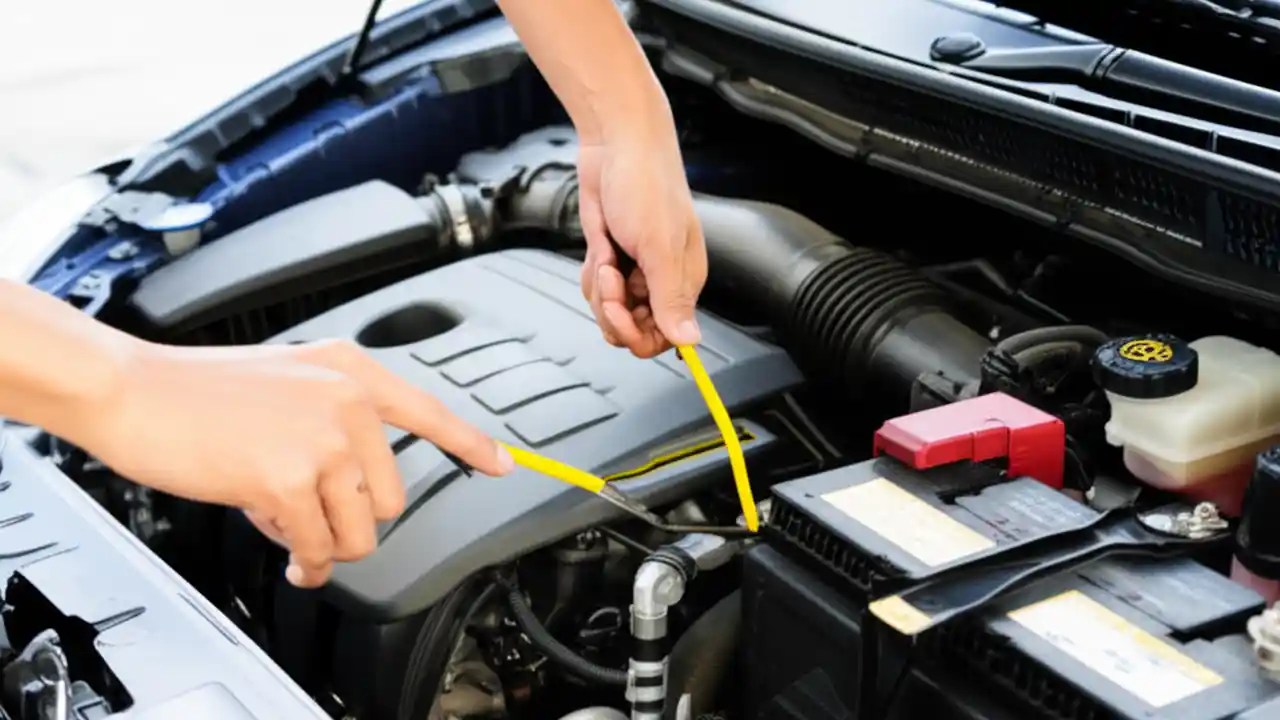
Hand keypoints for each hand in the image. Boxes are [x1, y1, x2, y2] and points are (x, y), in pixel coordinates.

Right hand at [71, 339, 513, 587]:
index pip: (428, 411)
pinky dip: (301, 558)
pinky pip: (317, 546)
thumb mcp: (286, 385)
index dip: (470, 444)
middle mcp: (347, 401)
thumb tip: (355, 491)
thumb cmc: (198, 393)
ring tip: (282, 522)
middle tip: (306, 516)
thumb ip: (331, 423)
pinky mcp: (290, 478)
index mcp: (349, 371)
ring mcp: (323, 439)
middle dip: (351, 521)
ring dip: (323, 542)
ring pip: (358, 530)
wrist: (135, 391)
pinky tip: (279, 542)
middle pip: (389, 498)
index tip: (502, 464)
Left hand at [577, 124, 707, 357]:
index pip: (664, 337)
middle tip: (610, 273)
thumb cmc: (645, 184)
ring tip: (607, 251)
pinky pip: (597, 288)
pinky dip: (592, 271)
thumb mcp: (660, 247)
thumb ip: (671, 299)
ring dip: (600, 285)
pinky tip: (600, 244)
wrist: (615, 145)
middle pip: (633, 328)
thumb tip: (690, 342)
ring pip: (610, 311)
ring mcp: (635, 271)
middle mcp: (661, 280)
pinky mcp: (613, 259)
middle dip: (612, 307)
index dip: (637, 333)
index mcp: (684, 281)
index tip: (620, 310)